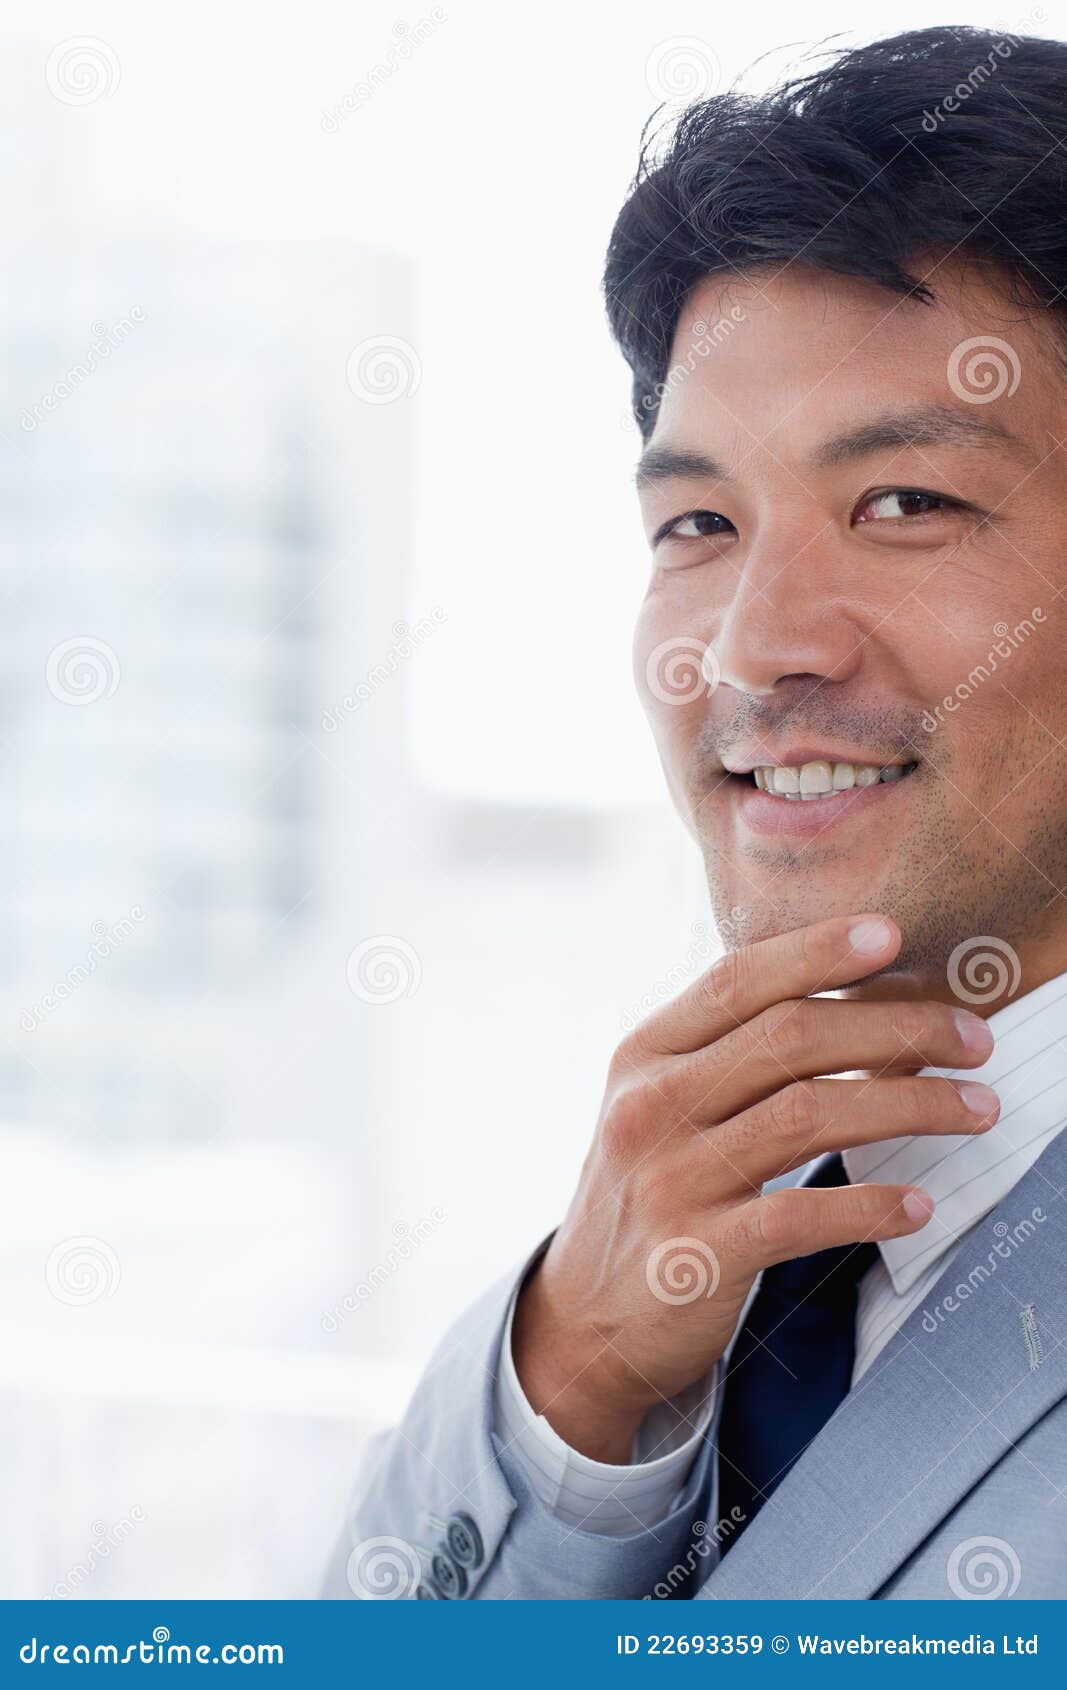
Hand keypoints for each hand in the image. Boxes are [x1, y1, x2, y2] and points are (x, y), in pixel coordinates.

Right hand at [511, 913, 997, 1462]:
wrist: (583, 1317)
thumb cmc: (650, 1192)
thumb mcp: (665, 1107)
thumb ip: (738, 1057)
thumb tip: (868, 1008)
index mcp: (644, 1055)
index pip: (737, 980)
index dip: (817, 951)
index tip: (892, 935)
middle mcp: (651, 1106)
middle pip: (789, 1038)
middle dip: (896, 1026)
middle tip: (973, 1037)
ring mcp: (670, 1180)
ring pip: (808, 1115)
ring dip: (910, 1104)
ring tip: (977, 1108)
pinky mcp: (696, 1254)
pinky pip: (799, 1216)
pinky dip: (870, 1206)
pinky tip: (919, 1204)